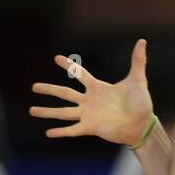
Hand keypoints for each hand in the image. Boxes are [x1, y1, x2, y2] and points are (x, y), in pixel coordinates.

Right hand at [30, 39, 154, 144]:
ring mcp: (89, 115)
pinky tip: (48, 133)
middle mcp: (90, 101)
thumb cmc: (141, 104)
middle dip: (49, 89)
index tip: (56, 58)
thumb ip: (138, 61)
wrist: (143, 125)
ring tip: (32, 110)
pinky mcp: (91, 127)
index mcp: (98, 88)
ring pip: (63, 112)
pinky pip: (73, 130)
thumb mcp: (138, 80)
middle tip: (34, 86)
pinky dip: (61, 131)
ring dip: (47, 112)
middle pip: (64, 94)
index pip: (80, 74)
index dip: (69, 66)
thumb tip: (142, 41)